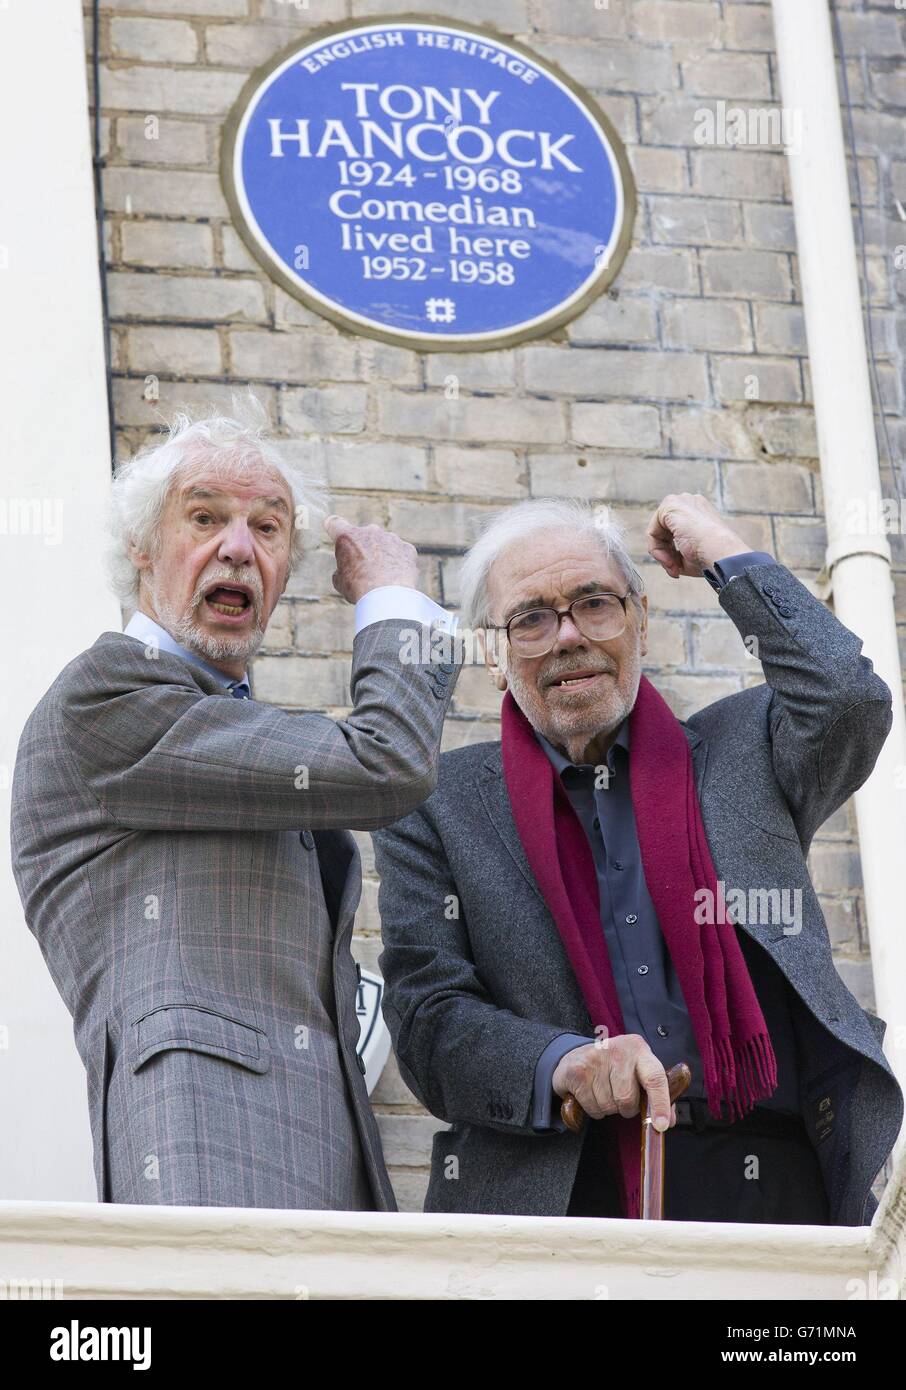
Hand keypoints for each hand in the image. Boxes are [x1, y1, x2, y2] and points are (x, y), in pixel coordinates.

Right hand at [324, 516, 418, 602]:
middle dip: (363, 548)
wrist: (387, 596)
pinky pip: (400, 553)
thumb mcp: (339, 582)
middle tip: (364, 570)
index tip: (335, 531)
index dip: (334, 528)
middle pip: (363, 536)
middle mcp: (369, 531)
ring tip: (382, 578)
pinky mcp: (407, 548)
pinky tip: (396, 578)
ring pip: (384, 544)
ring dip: (382, 556)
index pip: (335, 523)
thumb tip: (349, 570)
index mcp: (347, 537)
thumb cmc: (359, 589)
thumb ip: (342, 569)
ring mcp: (391, 538)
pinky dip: (398, 563)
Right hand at [552, 1034, 675, 1131]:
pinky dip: (593, 1109)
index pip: (655, 1077)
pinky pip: (592, 1107)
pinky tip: (591, 1094)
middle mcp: (618, 1050)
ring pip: (608, 1105)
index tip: (661, 1125)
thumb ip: (656, 1095)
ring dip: (608, 1109)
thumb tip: (667, 1121)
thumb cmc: (615, 1067)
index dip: (660, 1103)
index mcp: (639, 1049)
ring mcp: (595, 1059)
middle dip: (626, 1108)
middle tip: (622, 1099)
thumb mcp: (638, 1071)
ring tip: (604, 1093)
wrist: (576, 1054)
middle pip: (627, 1098)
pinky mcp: (577, 1071)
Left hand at [647, 493, 748, 578]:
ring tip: (674, 567)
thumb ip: (676, 551)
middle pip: (663, 532)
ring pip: (656, 533)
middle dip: (666, 555)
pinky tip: (669, 560)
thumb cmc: (710, 558)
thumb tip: (665, 557)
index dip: (673, 554)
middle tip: (675, 570)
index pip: (674, 533)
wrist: (721, 554)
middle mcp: (689, 503)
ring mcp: (680, 502)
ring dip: (662, 555)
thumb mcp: (690, 555)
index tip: (678, 570)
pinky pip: (652, 532)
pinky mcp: (670, 506)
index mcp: (698, 512)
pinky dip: (657, 550)